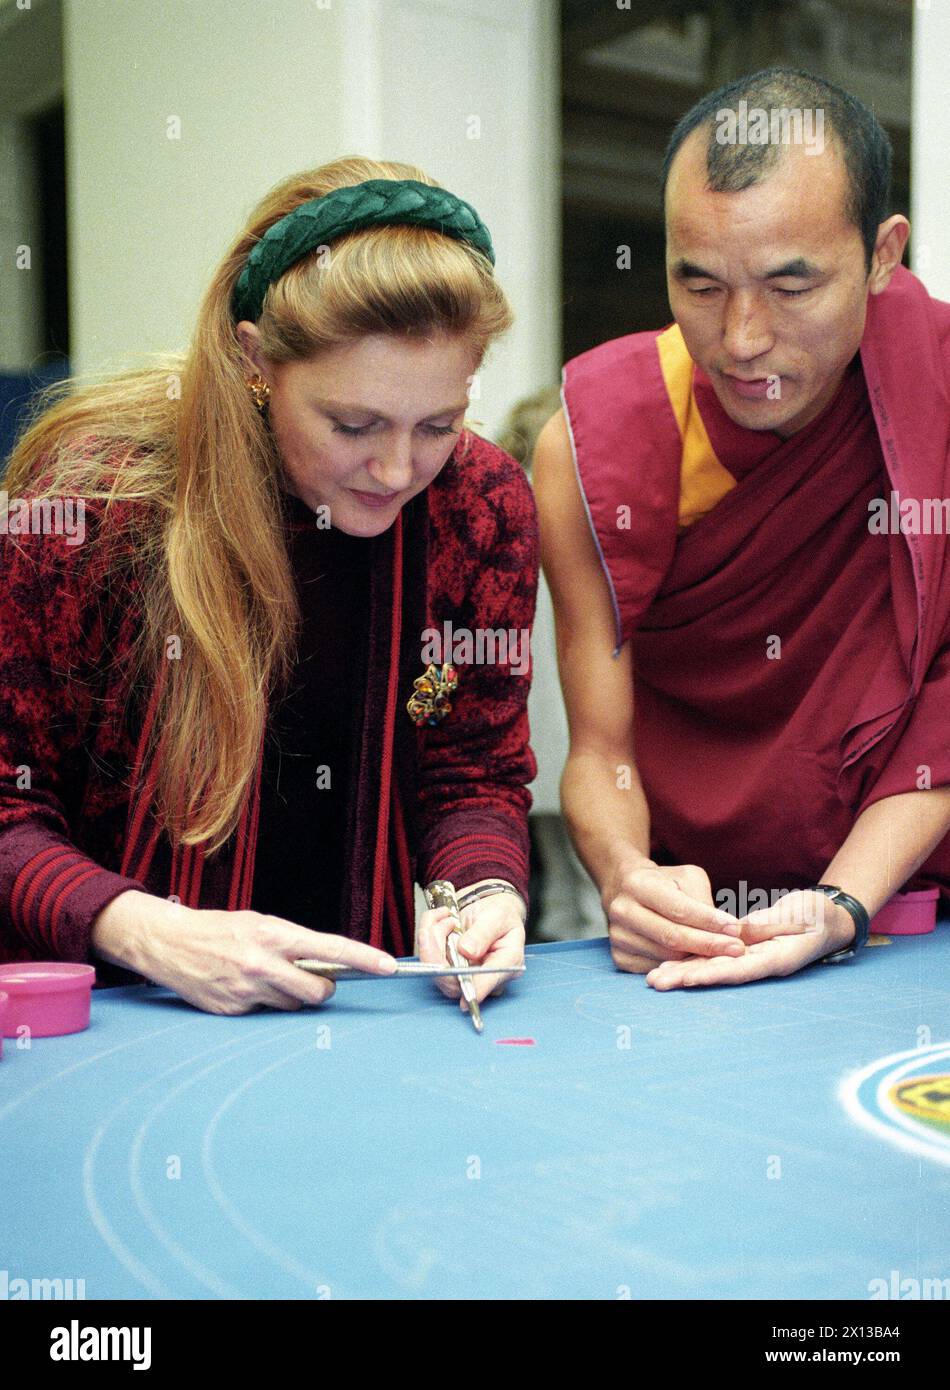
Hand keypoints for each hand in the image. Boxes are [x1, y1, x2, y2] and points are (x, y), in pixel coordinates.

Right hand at [92, 891, 396, 1013]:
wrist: (168, 943)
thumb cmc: (220, 930)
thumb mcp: (260, 924)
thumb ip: (293, 944)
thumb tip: (327, 963)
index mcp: (274, 935)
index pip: (331, 948)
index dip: (364, 958)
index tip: (390, 966)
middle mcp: (263, 964)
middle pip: (318, 990)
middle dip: (321, 987)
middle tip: (311, 977)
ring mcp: (247, 990)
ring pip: (293, 1004)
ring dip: (289, 995)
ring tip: (265, 976)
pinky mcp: (233, 1011)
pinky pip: (265, 1013)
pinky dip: (263, 1003)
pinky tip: (242, 986)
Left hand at [416, 892, 525, 1012]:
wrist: (490, 912)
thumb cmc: (501, 916)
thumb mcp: (498, 916)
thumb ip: (484, 933)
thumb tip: (467, 951)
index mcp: (506, 964)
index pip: (489, 982)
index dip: (475, 989)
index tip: (463, 997)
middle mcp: (483, 975)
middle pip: (456, 982)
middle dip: (437, 954)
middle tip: (439, 926)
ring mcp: (463, 974)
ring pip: (438, 973)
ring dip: (431, 942)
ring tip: (444, 917)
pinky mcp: (448, 969)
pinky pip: (429, 962)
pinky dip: (426, 938)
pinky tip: (437, 920)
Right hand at [606, 861, 744, 972]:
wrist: (624, 890)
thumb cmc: (665, 883)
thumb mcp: (686, 878)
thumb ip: (704, 902)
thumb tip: (730, 930)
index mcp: (638, 884)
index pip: (678, 909)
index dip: (708, 922)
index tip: (736, 930)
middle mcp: (623, 910)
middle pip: (672, 937)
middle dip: (708, 945)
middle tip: (737, 949)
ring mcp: (618, 937)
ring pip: (666, 956)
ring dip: (697, 959)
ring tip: (721, 955)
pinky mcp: (620, 957)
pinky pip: (656, 969)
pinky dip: (679, 968)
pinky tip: (696, 961)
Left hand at [646, 889, 855, 989]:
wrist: (827, 919)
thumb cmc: (817, 916)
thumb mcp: (800, 915)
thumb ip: (770, 924)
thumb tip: (740, 932)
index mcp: (777, 959)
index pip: (740, 969)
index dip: (713, 974)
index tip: (687, 978)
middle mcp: (760, 965)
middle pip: (719, 974)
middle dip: (687, 978)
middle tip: (656, 983)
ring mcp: (751, 961)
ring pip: (713, 968)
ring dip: (682, 973)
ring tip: (654, 979)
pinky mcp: (743, 952)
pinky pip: (715, 959)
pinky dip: (692, 962)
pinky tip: (668, 966)